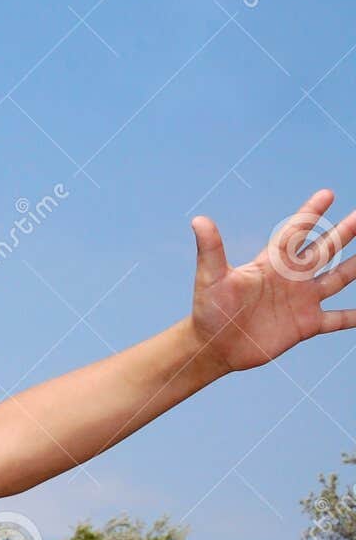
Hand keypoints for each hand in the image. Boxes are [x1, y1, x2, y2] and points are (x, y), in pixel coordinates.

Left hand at [189, 188, 355, 373]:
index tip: (328, 193)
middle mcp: (292, 278)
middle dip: (346, 231)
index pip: (296, 231)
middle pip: (326, 249)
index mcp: (272, 263)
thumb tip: (198, 220)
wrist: (214, 346)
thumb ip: (210, 249)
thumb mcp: (210, 278)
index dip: (311, 212)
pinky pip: (337, 319)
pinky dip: (354, 316)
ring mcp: (302, 300)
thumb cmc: (209, 310)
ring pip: (338, 278)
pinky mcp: (306, 324)